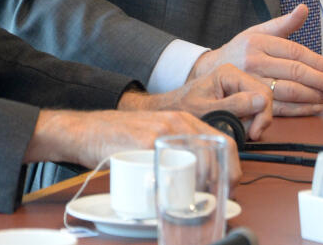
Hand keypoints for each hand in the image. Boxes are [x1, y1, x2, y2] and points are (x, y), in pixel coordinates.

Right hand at [26, 108, 242, 186]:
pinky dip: (178, 189)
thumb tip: (203, 175)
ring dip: (204, 188)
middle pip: (219, 154)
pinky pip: (171, 170)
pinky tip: (175, 197)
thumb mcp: (157, 133)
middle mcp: (177, 123)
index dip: (234, 168)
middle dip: (224, 181)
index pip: (226, 142)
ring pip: (200, 163)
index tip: (231, 186)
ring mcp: (162, 133)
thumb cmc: (121, 136)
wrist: (88, 130)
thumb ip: (179, 146)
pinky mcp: (146, 144)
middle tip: (217, 199)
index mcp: (184, 120)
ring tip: (198, 202)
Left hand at [122, 63, 273, 140]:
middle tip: (247, 133)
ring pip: (261, 105)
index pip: (262, 91)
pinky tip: (237, 126)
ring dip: (253, 121)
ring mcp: (238, 85)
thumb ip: (234, 105)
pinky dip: (249, 121)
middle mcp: (236, 76)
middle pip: (264, 97)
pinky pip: (253, 109)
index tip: (255, 132)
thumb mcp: (206, 109)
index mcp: (229, 73)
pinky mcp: (237, 96)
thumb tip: (261, 101)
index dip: (263, 114)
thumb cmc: (184, 107)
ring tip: (237, 129)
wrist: (172, 110)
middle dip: (258, 119)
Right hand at [189, 5, 322, 116]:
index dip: (317, 61)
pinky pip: (279, 107)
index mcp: (258, 42)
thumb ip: (284, 23)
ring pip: (288, 91)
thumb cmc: (240, 50)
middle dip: (320, 81)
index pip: (294, 51)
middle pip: (294, 72)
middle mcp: (254, 62)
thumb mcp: (258, 31)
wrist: (211, 71)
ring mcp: (251, 83)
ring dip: (312, 96)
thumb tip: (304, 8)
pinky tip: (314, 107)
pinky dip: (300, 109)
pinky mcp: (250, 101)